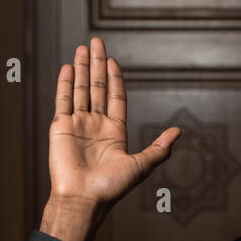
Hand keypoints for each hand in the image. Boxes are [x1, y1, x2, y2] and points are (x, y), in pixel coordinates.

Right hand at [48, 36, 179, 220]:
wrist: (83, 198)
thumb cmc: (112, 187)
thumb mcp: (142, 165)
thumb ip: (159, 148)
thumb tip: (179, 132)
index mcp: (114, 132)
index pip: (115, 97)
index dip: (114, 78)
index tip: (113, 60)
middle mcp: (95, 125)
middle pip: (96, 88)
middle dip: (97, 64)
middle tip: (97, 42)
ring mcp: (77, 125)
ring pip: (80, 89)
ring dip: (81, 68)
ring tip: (83, 48)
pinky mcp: (61, 127)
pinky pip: (63, 100)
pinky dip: (65, 83)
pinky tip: (68, 67)